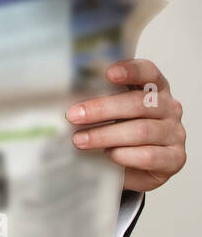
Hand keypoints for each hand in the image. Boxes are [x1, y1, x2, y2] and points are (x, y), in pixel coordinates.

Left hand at [67, 58, 185, 191]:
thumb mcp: (109, 110)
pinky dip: (125, 155)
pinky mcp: (175, 158)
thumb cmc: (120, 129)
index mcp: (154, 88)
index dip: (131, 71)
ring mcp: (174, 132)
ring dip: (106, 135)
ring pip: (141, 130)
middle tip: (73, 116)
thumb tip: (62, 96)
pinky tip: (108, 155)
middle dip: (101, 109)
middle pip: (138, 103)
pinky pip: (150, 156)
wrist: (136, 165)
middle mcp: (168, 107)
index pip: (148, 72)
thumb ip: (96, 98)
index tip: (108, 73)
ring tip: (80, 140)